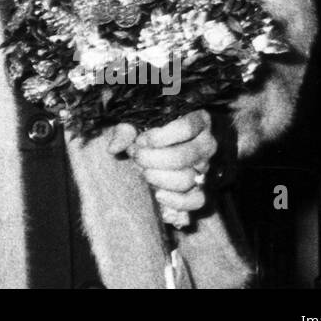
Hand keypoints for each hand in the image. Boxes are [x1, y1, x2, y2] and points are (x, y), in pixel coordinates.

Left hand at [108, 109, 215, 226]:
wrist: (153, 150)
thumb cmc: (145, 131)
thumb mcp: (134, 123)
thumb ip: (124, 131)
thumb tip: (114, 147)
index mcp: (197, 119)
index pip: (187, 127)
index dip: (161, 136)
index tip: (141, 140)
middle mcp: (206, 143)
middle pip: (185, 155)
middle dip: (154, 159)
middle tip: (137, 156)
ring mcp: (205, 168)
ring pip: (188, 179)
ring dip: (160, 178)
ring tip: (144, 172)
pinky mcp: (200, 189)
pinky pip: (197, 200)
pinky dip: (176, 201)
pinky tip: (158, 194)